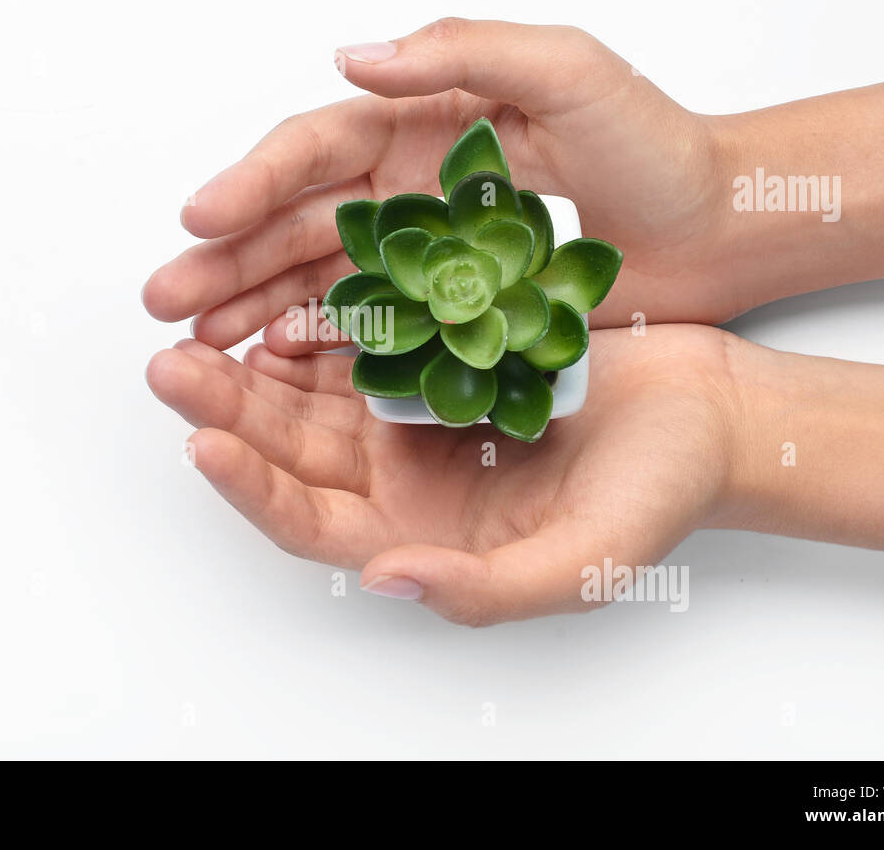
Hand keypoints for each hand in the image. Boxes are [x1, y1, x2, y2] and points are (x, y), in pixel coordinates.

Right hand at [142, 18, 741, 353]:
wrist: (715, 224)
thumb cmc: (653, 142)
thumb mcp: (570, 72)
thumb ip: (466, 53)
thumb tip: (354, 59)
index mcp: (421, 122)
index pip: (317, 150)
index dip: (254, 182)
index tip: (200, 218)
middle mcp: (408, 188)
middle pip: (296, 222)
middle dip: (227, 260)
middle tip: (167, 301)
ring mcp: (423, 254)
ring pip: (317, 279)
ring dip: (251, 308)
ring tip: (196, 344)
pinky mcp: (448, 310)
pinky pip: (366, 327)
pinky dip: (314, 344)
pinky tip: (268, 364)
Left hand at [146, 324, 739, 625]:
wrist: (710, 417)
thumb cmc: (658, 495)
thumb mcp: (579, 562)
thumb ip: (483, 589)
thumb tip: (388, 581)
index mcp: (420, 538)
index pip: (311, 522)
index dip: (252, 489)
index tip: (203, 443)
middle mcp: (401, 483)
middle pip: (291, 451)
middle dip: (228, 410)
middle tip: (173, 365)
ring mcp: (414, 418)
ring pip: (311, 393)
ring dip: (255, 363)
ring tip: (199, 321)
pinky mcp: (434, 360)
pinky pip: (359, 341)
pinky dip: (319, 321)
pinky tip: (282, 294)